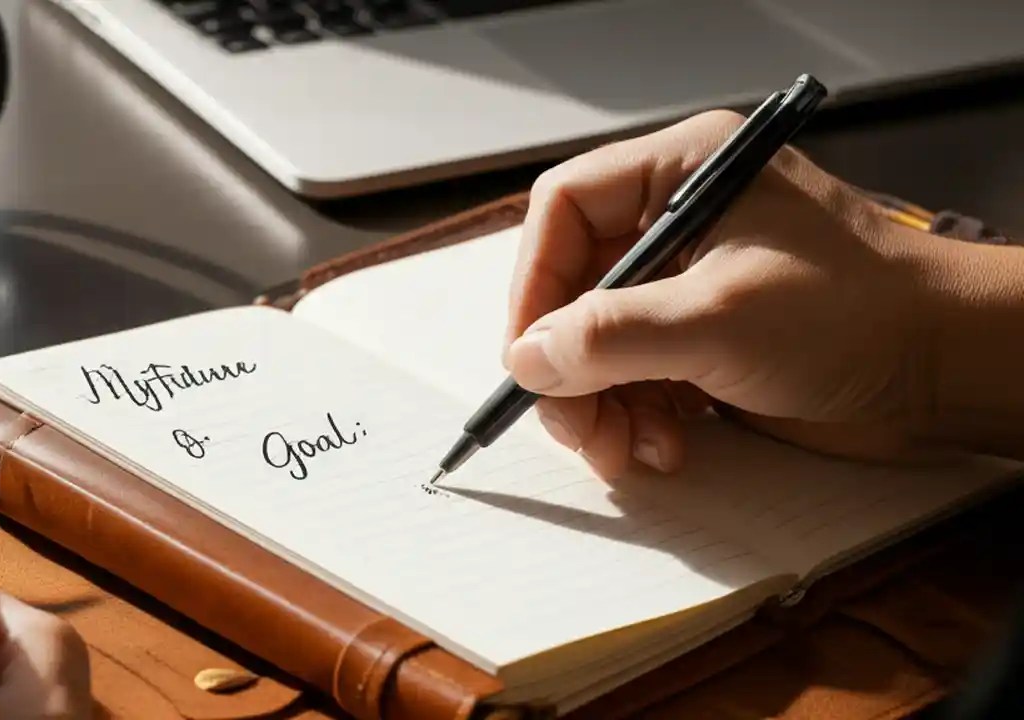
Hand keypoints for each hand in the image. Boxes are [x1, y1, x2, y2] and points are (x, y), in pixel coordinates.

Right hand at [503, 109, 985, 476]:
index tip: (528, 356)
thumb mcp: (718, 319)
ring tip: (627, 449)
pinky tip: (666, 446)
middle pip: (575, 286)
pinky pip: (638, 374)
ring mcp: (692, 284)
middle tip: (576, 426)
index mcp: (681, 175)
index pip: (565, 210)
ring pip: (600, 340)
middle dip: (570, 364)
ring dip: (601, 402)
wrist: (948, 371)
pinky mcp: (707, 339)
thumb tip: (526, 360)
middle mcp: (679, 222)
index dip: (534, 284)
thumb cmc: (856, 315)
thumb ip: (610, 336)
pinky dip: (637, 416)